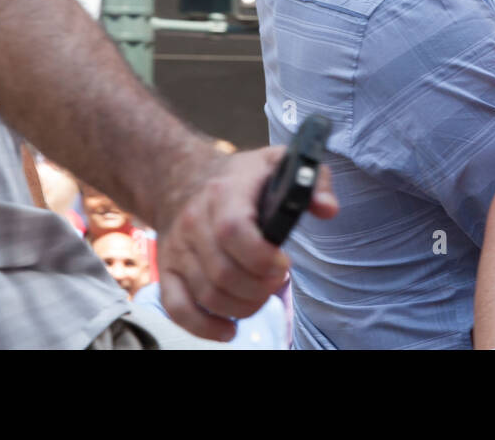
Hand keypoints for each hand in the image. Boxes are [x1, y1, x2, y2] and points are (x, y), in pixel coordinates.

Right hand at [156, 147, 337, 340]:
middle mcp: (194, 221)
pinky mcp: (167, 270)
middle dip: (260, 288)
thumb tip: (327, 209)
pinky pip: (178, 309)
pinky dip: (204, 328)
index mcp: (224, 193)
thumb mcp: (278, 163)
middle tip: (276, 279)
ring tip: (260, 295)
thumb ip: (313, 180)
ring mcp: (177, 248)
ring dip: (243, 308)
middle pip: (224, 273)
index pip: (234, 230)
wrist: (182, 178)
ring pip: (208, 295)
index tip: (283, 262)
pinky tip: (229, 329)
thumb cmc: (240, 178)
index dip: (262, 257)